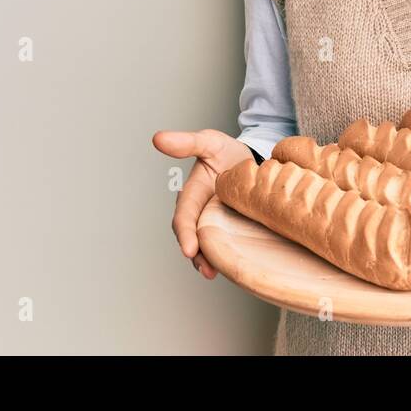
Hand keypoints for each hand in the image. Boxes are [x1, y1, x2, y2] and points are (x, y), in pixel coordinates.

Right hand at [152, 129, 253, 279]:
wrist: (252, 159)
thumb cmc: (227, 152)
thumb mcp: (209, 142)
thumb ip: (187, 143)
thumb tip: (158, 138)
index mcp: (193, 196)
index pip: (184, 217)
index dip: (185, 233)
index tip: (189, 248)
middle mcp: (202, 214)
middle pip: (194, 238)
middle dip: (197, 255)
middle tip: (205, 268)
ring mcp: (218, 224)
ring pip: (210, 246)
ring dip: (211, 261)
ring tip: (215, 272)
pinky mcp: (233, 231)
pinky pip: (228, 246)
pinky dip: (229, 257)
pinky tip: (236, 266)